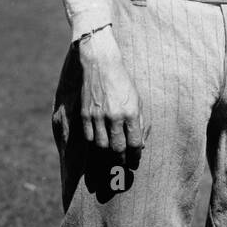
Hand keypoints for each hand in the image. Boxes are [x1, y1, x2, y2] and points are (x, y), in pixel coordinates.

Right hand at [78, 27, 145, 161]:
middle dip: (122, 159)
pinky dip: (95, 142)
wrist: (100, 63)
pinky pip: (89, 137)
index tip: (135, 161)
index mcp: (131, 112)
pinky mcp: (85, 113)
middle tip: (124, 162)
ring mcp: (98, 115)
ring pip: (102, 146)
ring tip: (112, 154)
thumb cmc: (122, 81)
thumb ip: (140, 121)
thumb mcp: (137, 99)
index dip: (136, 156)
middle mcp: (115, 116)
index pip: (135, 143)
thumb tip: (141, 143)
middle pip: (118, 148)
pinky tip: (99, 142)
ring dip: (108, 153)